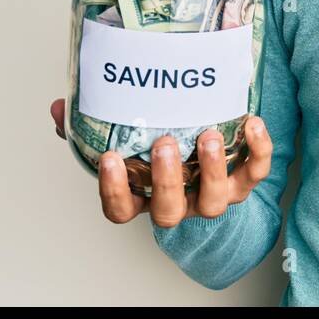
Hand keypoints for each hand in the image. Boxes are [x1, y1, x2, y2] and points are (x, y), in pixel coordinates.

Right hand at [50, 98, 272, 226]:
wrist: (208, 161)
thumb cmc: (160, 153)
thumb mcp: (122, 141)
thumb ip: (89, 128)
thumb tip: (60, 108)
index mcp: (145, 197)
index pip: (121, 209)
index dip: (113, 190)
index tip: (109, 158)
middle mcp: (180, 203)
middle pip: (170, 210)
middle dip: (167, 180)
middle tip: (164, 143)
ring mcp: (213, 195)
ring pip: (215, 199)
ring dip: (212, 168)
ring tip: (208, 135)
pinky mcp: (245, 181)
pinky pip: (255, 172)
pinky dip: (258, 150)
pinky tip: (252, 122)